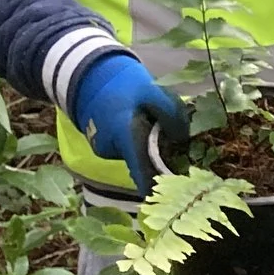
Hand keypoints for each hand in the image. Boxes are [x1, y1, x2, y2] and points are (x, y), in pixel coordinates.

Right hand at [70, 52, 183, 195]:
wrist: (90, 76)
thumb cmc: (124, 83)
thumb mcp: (153, 92)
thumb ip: (171, 115)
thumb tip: (183, 140)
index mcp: (126, 137)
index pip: (142, 173)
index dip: (157, 188)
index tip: (174, 198)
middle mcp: (112, 150)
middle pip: (143, 164)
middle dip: (161, 158)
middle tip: (178, 144)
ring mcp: (105, 150)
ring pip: (136, 156)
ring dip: (149, 147)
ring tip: (152, 123)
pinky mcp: (103, 146)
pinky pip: (127, 150)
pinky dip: (137, 142)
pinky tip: (139, 124)